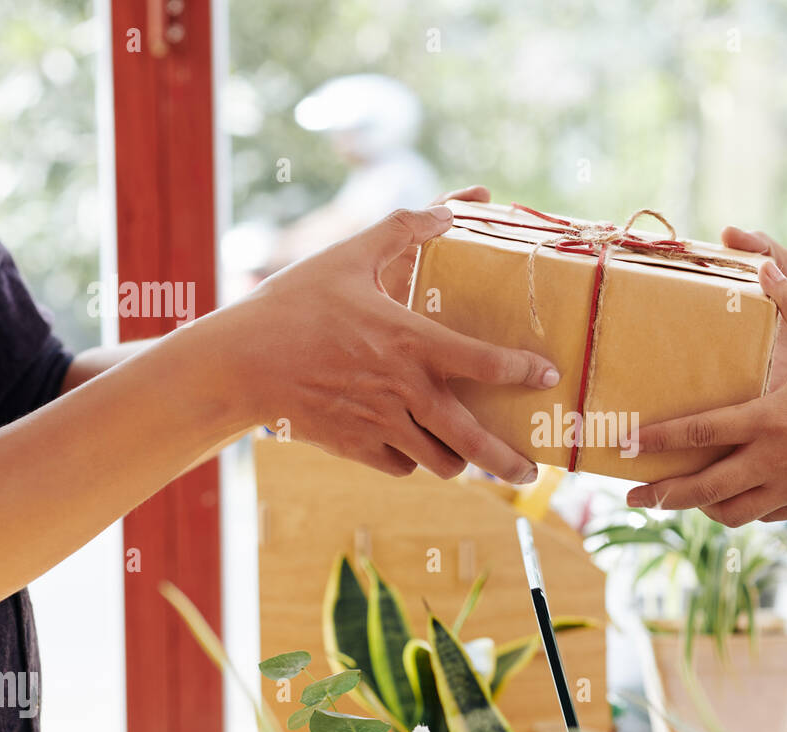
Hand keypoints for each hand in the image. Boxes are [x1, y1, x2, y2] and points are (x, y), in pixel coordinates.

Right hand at [233, 204, 558, 483]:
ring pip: (440, 461)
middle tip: (529, 469)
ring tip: (467, 454)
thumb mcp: (347, 257)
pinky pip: (401, 466)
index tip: (547, 377)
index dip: (522, 372)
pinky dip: (411, 459)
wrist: (239, 362)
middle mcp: (403, 389)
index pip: (483, 363)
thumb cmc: (294, 304)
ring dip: (457, 459)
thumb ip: (401, 229)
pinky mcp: (355, 447)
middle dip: (507, 460)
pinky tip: (411, 444)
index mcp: (409, 341)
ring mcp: (379, 422)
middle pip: (472, 438)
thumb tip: (448, 208)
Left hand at [625, 261, 786, 525]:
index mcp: (768, 421)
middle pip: (701, 489)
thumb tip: (764, 264)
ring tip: (678, 500)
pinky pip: (762, 515)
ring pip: (729, 513)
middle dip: (661, 495)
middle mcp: (770, 462)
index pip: (699, 434)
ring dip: (698, 508)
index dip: (656, 440)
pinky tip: (731, 500)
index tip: (624, 444)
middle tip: (629, 496)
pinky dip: (740, 510)